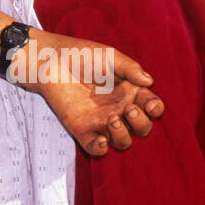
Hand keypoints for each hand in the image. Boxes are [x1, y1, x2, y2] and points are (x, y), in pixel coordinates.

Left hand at [8, 29, 164, 156]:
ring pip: (123, 141)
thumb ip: (129, 67)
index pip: (151, 107)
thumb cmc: (80, 54)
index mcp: (128, 92)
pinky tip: (101, 140)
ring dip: (123, 135)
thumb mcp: (108, 56)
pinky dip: (101, 149)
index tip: (148, 103)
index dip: (155, 108)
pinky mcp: (82, 129)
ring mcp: (100, 121)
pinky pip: (96, 148)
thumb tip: (149, 81)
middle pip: (141, 128)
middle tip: (129, 109)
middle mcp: (118, 108)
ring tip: (112, 117)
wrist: (50, 60)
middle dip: (141, 123)